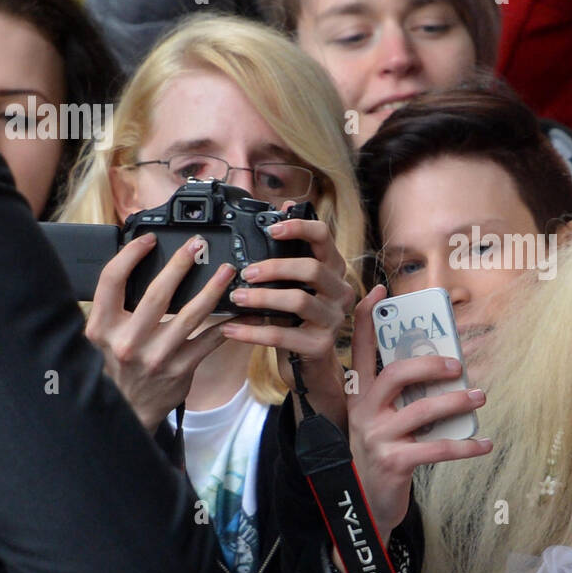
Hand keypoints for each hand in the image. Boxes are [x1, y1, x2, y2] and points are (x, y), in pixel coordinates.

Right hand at [85, 233, 236, 432]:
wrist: (124, 412)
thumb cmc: (114, 366)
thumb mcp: (100, 337)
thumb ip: (112, 306)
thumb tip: (136, 263)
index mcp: (101, 328)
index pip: (111, 280)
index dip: (130, 255)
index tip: (149, 239)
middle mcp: (128, 342)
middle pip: (157, 293)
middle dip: (180, 265)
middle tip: (197, 246)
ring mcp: (156, 357)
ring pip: (190, 315)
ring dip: (212, 289)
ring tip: (227, 272)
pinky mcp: (181, 369)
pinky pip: (209, 340)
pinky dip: (228, 324)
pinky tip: (242, 311)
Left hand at [219, 202, 356, 428]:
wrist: (311, 367)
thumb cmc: (298, 320)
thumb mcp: (295, 284)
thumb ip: (290, 251)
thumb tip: (283, 205)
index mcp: (334, 270)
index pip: (324, 237)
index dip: (299, 228)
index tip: (272, 229)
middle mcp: (340, 292)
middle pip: (311, 269)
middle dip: (275, 267)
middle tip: (246, 273)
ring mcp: (334, 320)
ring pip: (298, 301)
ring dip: (262, 298)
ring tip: (237, 298)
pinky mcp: (320, 346)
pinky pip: (283, 335)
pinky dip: (252, 332)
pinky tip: (231, 328)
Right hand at [342, 284, 492, 546]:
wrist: (367, 508)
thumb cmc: (384, 456)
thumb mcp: (384, 423)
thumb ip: (404, 398)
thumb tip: (447, 372)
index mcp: (360, 397)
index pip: (359, 352)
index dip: (367, 320)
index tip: (378, 291)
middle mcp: (364, 413)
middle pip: (395, 373)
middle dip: (429, 363)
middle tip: (458, 364)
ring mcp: (376, 437)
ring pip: (422, 410)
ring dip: (456, 402)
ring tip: (480, 397)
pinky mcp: (394, 463)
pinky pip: (436, 448)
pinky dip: (465, 445)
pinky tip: (484, 443)